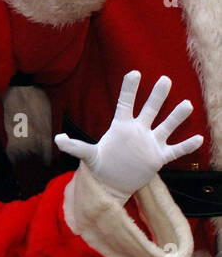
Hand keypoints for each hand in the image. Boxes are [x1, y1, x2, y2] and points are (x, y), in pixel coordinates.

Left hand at [56, 71, 202, 202]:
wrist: (111, 183)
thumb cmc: (100, 166)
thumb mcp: (88, 156)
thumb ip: (75, 147)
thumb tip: (57, 140)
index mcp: (121, 126)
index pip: (125, 103)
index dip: (129, 89)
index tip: (134, 73)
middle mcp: (138, 131)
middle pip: (149, 110)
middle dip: (157, 96)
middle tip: (165, 80)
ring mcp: (150, 143)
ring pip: (166, 126)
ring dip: (176, 117)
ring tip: (186, 105)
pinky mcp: (159, 158)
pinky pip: (176, 150)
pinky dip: (187, 146)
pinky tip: (199, 139)